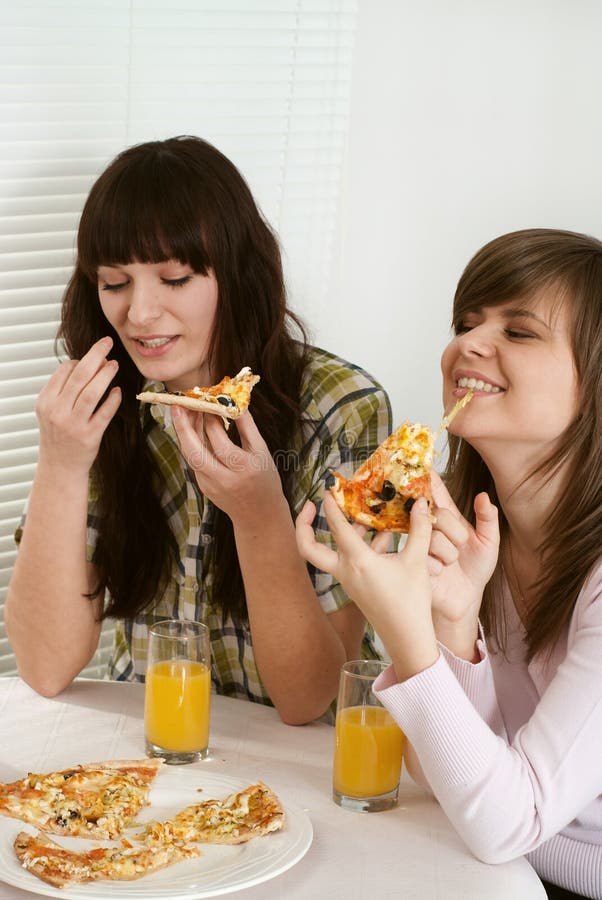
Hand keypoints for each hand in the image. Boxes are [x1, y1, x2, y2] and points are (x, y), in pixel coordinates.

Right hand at [36, 337, 120, 474]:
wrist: (59, 468)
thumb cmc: (58, 435)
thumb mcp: (52, 410)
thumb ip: (65, 389)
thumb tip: (90, 363)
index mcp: (46, 402)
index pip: (64, 372)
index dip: (81, 360)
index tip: (95, 356)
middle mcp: (57, 412)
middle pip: (79, 376)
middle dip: (95, 355)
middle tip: (108, 343)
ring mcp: (73, 425)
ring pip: (92, 392)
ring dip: (106, 375)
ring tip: (115, 364)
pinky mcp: (90, 436)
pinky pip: (105, 413)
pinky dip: (112, 400)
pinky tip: (118, 391)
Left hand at [172, 408, 286, 524]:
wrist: (259, 516)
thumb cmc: (265, 480)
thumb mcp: (262, 452)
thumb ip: (248, 427)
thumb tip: (235, 402)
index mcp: (243, 468)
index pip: (220, 441)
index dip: (212, 420)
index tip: (209, 402)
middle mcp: (224, 479)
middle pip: (195, 451)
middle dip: (183, 427)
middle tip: (178, 404)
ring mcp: (210, 485)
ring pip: (190, 455)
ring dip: (184, 433)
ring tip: (184, 412)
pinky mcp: (203, 488)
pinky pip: (194, 461)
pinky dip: (191, 442)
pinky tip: (193, 428)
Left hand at [296, 492, 435, 661]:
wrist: (408, 639)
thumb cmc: (411, 602)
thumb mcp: (417, 561)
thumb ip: (419, 529)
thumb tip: (422, 502)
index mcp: (357, 561)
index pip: (335, 526)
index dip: (330, 505)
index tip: (329, 488)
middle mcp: (345, 570)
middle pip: (308, 548)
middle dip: (304, 525)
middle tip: (312, 505)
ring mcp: (348, 580)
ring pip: (332, 552)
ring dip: (343, 531)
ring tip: (365, 514)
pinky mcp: (356, 586)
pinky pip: (350, 560)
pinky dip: (361, 545)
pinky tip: (386, 536)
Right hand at [427, 471, 498, 636]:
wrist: (466, 600)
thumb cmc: (476, 569)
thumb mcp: (489, 543)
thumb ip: (488, 519)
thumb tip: (483, 495)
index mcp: (448, 518)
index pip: (436, 493)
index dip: (429, 479)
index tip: (422, 465)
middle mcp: (431, 528)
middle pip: (437, 514)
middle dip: (454, 531)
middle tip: (462, 544)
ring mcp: (420, 545)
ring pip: (433, 537)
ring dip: (449, 554)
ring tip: (451, 564)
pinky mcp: (414, 564)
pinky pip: (426, 558)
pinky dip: (439, 568)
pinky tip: (440, 575)